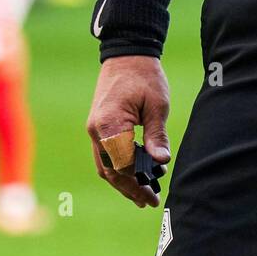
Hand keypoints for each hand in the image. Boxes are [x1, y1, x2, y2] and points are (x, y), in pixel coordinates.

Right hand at [86, 56, 170, 206]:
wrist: (127, 53)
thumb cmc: (144, 76)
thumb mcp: (156, 105)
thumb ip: (156, 135)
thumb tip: (161, 161)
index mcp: (109, 125)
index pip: (122, 164)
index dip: (137, 182)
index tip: (153, 195)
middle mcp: (97, 131)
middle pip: (111, 170)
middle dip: (130, 189)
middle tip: (149, 202)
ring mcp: (95, 129)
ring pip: (106, 166)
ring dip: (123, 182)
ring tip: (142, 196)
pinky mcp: (99, 127)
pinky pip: (106, 155)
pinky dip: (119, 168)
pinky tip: (134, 176)